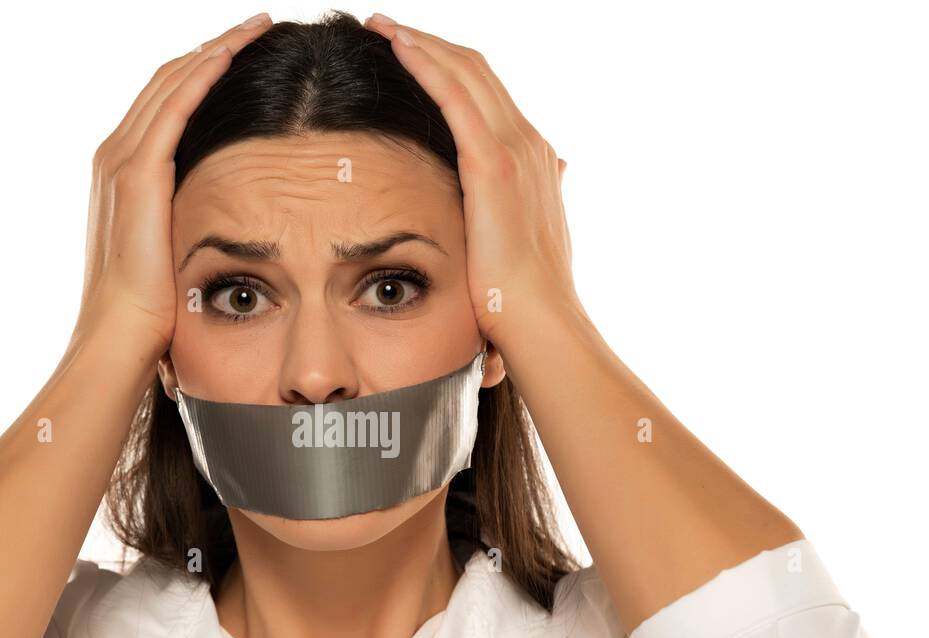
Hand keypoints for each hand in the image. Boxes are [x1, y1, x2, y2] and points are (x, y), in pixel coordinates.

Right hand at [69, 13, 273, 359]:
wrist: (119, 336)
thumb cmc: (150, 311)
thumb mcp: (169, 254)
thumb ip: (187, 223)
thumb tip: (225, 224)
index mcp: (123, 172)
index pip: (166, 103)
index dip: (204, 73)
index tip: (244, 53)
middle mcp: (116, 155)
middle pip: (169, 79)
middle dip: (214, 47)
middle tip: (256, 24)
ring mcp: (122, 160)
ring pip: (173, 81)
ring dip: (216, 48)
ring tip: (255, 26)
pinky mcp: (137, 172)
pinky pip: (174, 106)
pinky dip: (203, 73)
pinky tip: (233, 52)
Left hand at [363, 14, 580, 345]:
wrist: (540, 318)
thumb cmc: (521, 297)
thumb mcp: (524, 242)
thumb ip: (528, 205)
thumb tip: (547, 186)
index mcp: (532, 157)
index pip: (486, 93)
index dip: (448, 67)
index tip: (410, 52)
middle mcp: (527, 142)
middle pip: (475, 69)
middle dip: (430, 42)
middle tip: (386, 26)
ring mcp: (513, 149)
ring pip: (465, 71)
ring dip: (421, 41)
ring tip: (381, 25)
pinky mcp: (493, 164)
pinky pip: (455, 96)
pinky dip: (426, 64)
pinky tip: (397, 46)